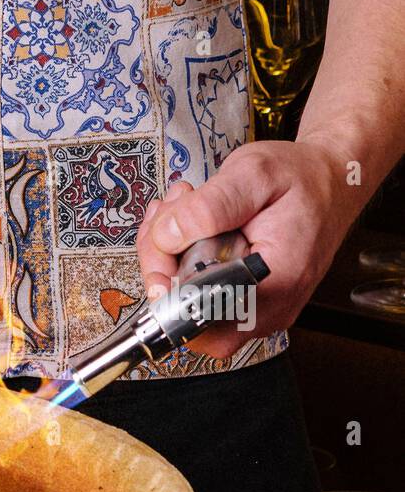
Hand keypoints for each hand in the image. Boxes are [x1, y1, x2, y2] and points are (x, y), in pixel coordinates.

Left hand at [135, 138, 361, 358]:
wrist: (330, 181)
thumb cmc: (302, 178)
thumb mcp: (254, 173)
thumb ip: (209, 206)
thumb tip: (168, 236)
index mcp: (275, 282)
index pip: (200, 312)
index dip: (167, 281)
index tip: (163, 241)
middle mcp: (268, 308)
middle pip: (186, 317)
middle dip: (162, 265)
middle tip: (170, 218)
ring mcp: (257, 309)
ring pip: (186, 309)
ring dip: (168, 260)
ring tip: (181, 214)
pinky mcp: (247, 301)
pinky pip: (198, 297)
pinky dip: (180, 263)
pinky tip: (187, 228)